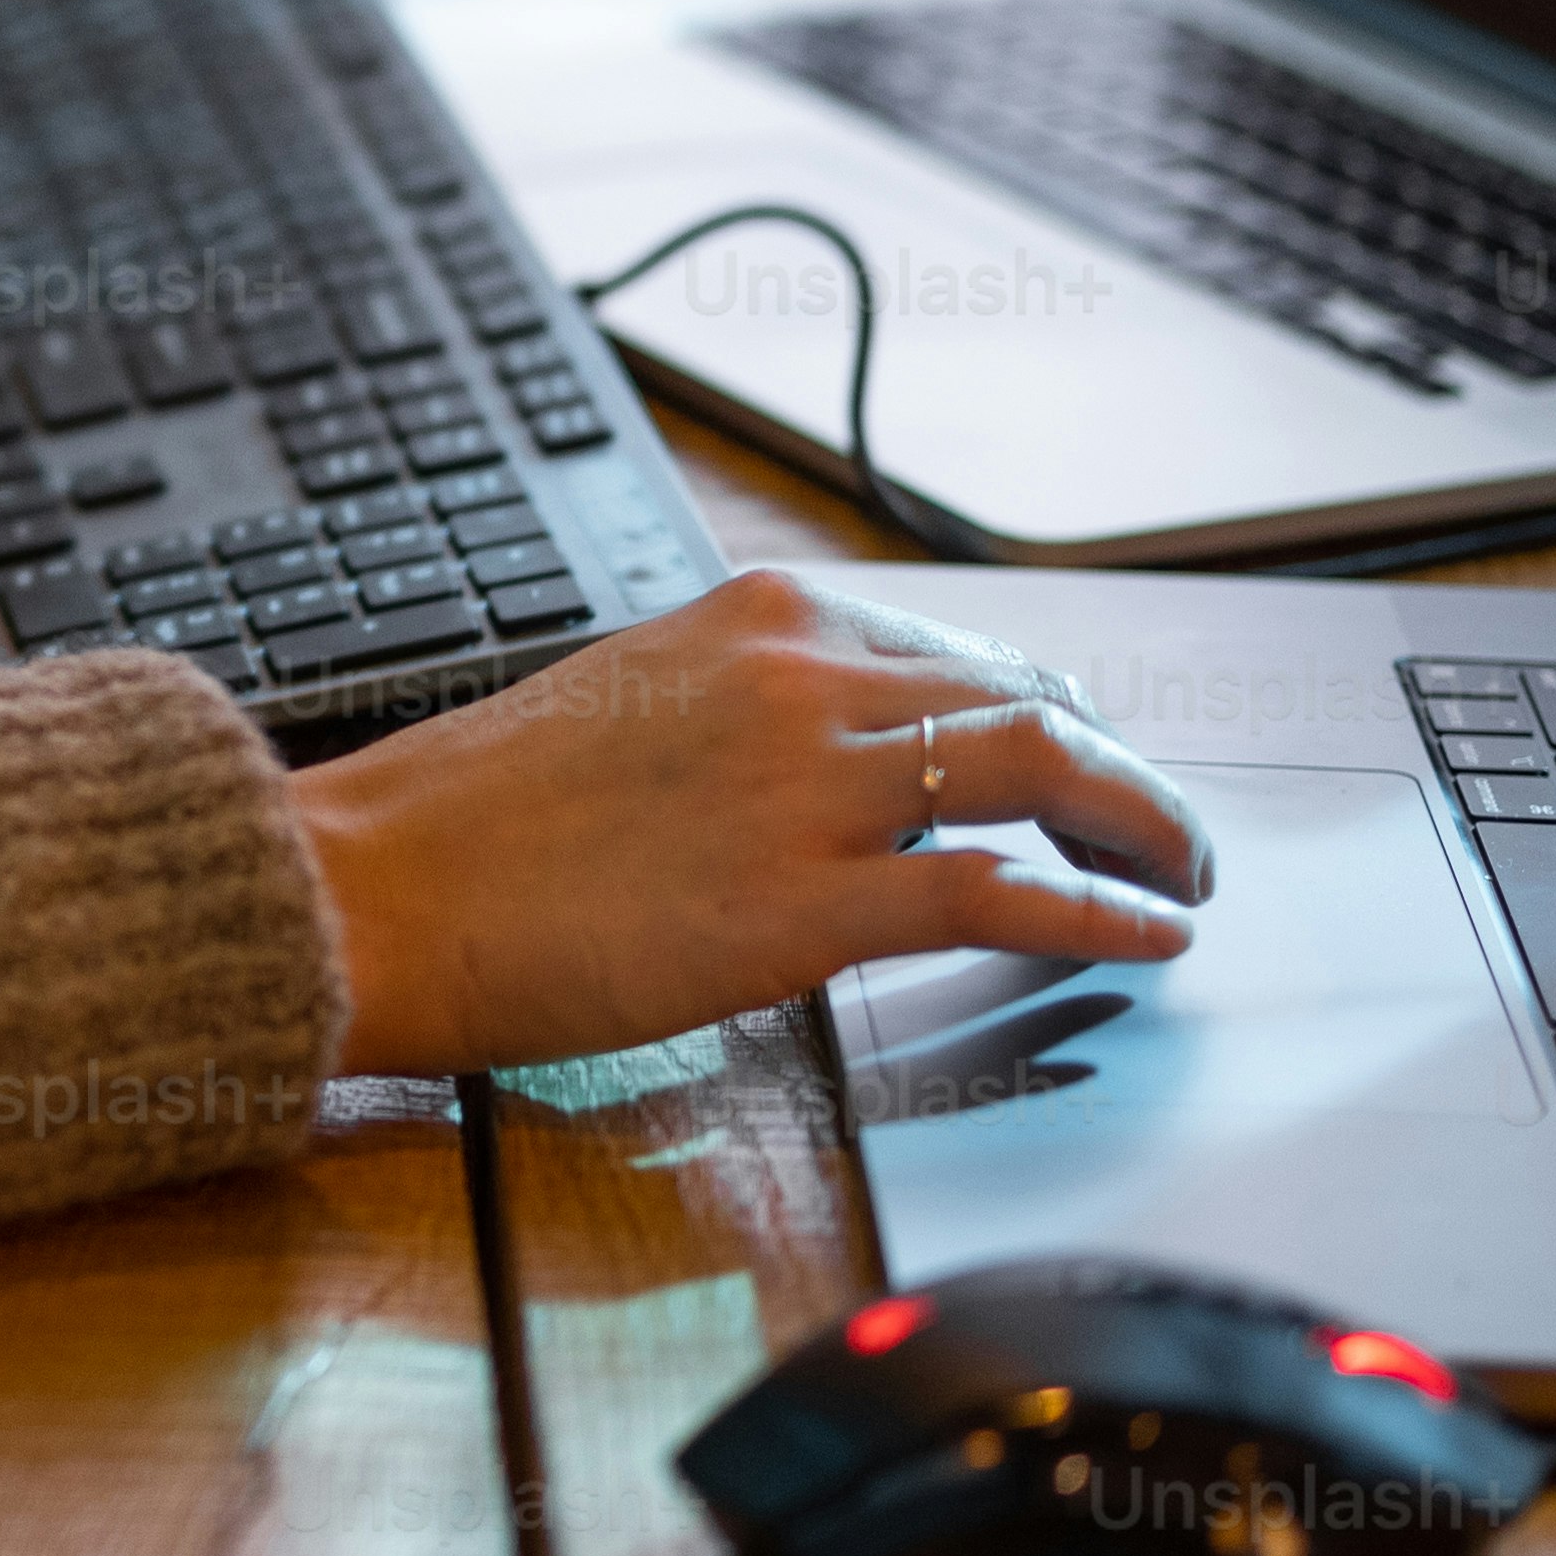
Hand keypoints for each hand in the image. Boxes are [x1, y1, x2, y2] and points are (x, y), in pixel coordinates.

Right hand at [295, 566, 1208, 1083]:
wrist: (377, 889)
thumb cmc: (469, 826)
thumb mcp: (624, 710)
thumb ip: (741, 721)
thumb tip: (825, 779)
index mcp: (755, 618)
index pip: (955, 651)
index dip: (1045, 714)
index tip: (1077, 761)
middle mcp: (803, 676)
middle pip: (1027, 699)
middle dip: (1116, 770)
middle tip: (1155, 828)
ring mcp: (813, 784)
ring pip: (1045, 769)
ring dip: (1142, 825)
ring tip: (1179, 876)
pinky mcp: (810, 899)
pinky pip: (1003, 892)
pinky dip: (1099, 911)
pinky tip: (1143, 938)